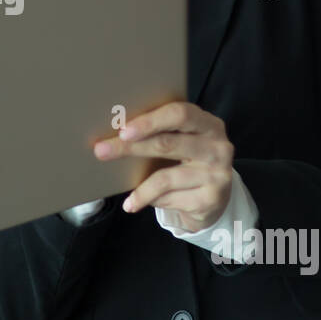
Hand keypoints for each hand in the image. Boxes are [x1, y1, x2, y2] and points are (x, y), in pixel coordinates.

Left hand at [92, 101, 233, 230]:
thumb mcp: (183, 141)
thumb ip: (161, 132)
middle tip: (102, 151)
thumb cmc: (189, 161)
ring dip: (140, 189)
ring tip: (125, 199)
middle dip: (129, 148)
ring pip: (165, 178)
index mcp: (208, 124)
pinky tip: (141, 204)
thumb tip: (115, 133)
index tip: (123, 130)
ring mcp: (218, 174)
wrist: (215, 198)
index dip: (150, 121)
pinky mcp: (212, 199)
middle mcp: (218, 147)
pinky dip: (152, 201)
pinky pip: (170, 199)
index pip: (180, 114)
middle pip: (167, 143)